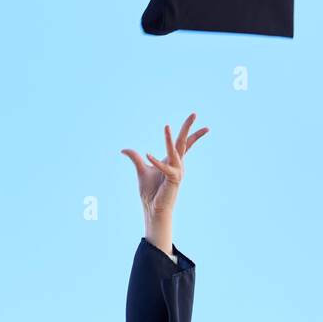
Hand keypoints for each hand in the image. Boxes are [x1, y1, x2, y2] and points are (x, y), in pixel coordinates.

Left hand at [121, 113, 208, 253]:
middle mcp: (178, 164)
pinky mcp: (173, 179)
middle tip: (194, 113)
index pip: (184, 143)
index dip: (192, 131)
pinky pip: (165, 167)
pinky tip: (147, 155)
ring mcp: (177, 171)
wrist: (153, 208)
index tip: (197, 118)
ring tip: (166, 126)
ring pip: (175, 151)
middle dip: (188, 127)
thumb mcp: (141, 170)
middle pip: (184, 142)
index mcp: (173, 160)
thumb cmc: (150, 191)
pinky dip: (156, 162)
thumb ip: (135, 158)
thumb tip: (124, 149)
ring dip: (169, 139)